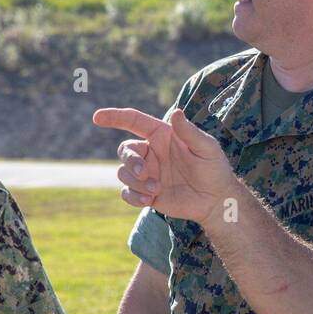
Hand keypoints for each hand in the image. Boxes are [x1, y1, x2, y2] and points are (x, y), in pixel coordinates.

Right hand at [94, 107, 235, 225]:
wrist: (215, 200)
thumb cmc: (214, 169)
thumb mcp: (206, 148)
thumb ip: (189, 132)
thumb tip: (176, 112)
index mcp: (162, 136)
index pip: (134, 121)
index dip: (114, 117)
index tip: (97, 117)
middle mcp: (151, 152)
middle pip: (125, 150)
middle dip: (130, 161)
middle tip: (145, 173)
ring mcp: (147, 173)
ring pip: (123, 172)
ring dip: (136, 182)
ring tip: (157, 189)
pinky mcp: (145, 193)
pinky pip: (126, 192)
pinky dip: (133, 196)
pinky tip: (149, 200)